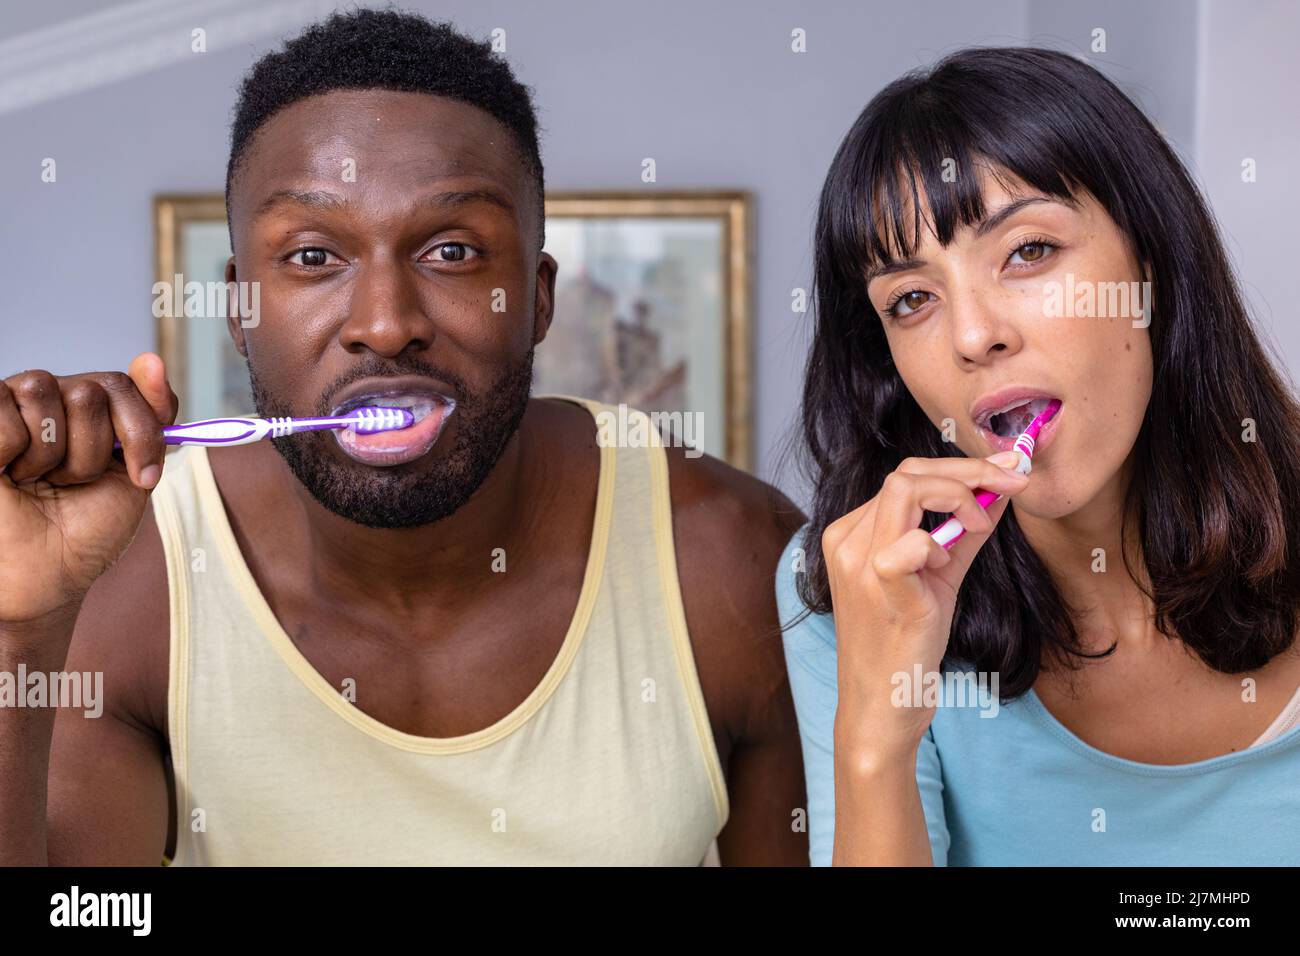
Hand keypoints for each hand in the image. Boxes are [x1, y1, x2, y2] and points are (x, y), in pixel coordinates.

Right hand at [0, 353, 177, 628]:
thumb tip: (150, 358)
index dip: (141, 430)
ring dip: (54, 454)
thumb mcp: (134, 475)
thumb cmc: (85, 531)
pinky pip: (3, 412)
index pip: (123, 385)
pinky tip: (6, 475)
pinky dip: (13, 451)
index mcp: (89, 409)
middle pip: (90, 391)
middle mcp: (50, 400)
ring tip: (37, 480)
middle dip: (94, 452)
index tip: (144, 476)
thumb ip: (150, 419)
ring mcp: (9, 406)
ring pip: (46, 391)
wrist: (44, 577)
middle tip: (71, 484)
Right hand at [822, 452, 1028, 753]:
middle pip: (906, 472)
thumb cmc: (906, 646)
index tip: (1009, 472)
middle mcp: (847, 541)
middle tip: (1015, 481)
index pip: (905, 476)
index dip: (962, 467)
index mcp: (852, 534)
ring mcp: (859, 562)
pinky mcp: (881, 587)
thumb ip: (963, 533)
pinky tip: (946, 568)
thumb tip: (999, 491)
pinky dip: (943, 541)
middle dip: (970, 469)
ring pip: (907, 487)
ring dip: (958, 497)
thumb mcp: (939, 578)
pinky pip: (915, 541)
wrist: (882, 707)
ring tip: (979, 527)